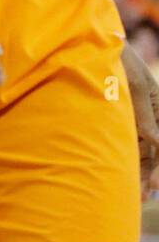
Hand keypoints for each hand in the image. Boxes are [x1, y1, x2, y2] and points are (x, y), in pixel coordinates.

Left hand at [120, 44, 158, 198]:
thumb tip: (154, 140)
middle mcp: (148, 116)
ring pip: (142, 152)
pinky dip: (128, 162)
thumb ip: (144, 114)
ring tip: (135, 195)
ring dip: (140, 172)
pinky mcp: (118, 122)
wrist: (90, 46)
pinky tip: (124, 179)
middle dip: (151, 174)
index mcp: (157, 105)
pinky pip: (127, 146)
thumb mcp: (132, 85)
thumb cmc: (116, 61)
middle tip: (143, 195)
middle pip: (154, 151)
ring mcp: (133, 120)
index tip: (154, 186)